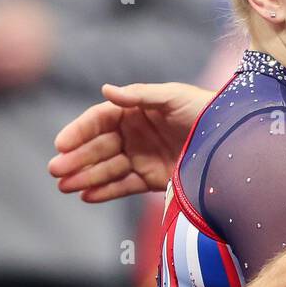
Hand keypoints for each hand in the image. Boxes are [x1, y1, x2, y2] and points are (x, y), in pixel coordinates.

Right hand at [49, 81, 213, 201]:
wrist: (230, 139)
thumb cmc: (203, 110)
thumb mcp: (172, 97)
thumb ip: (139, 96)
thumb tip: (105, 90)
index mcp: (135, 110)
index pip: (99, 120)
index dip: (79, 131)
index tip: (61, 143)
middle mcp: (133, 134)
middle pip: (98, 146)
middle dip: (76, 158)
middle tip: (55, 169)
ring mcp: (141, 156)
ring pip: (106, 168)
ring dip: (85, 176)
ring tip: (65, 186)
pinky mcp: (151, 178)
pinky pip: (123, 185)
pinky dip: (105, 191)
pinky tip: (87, 195)